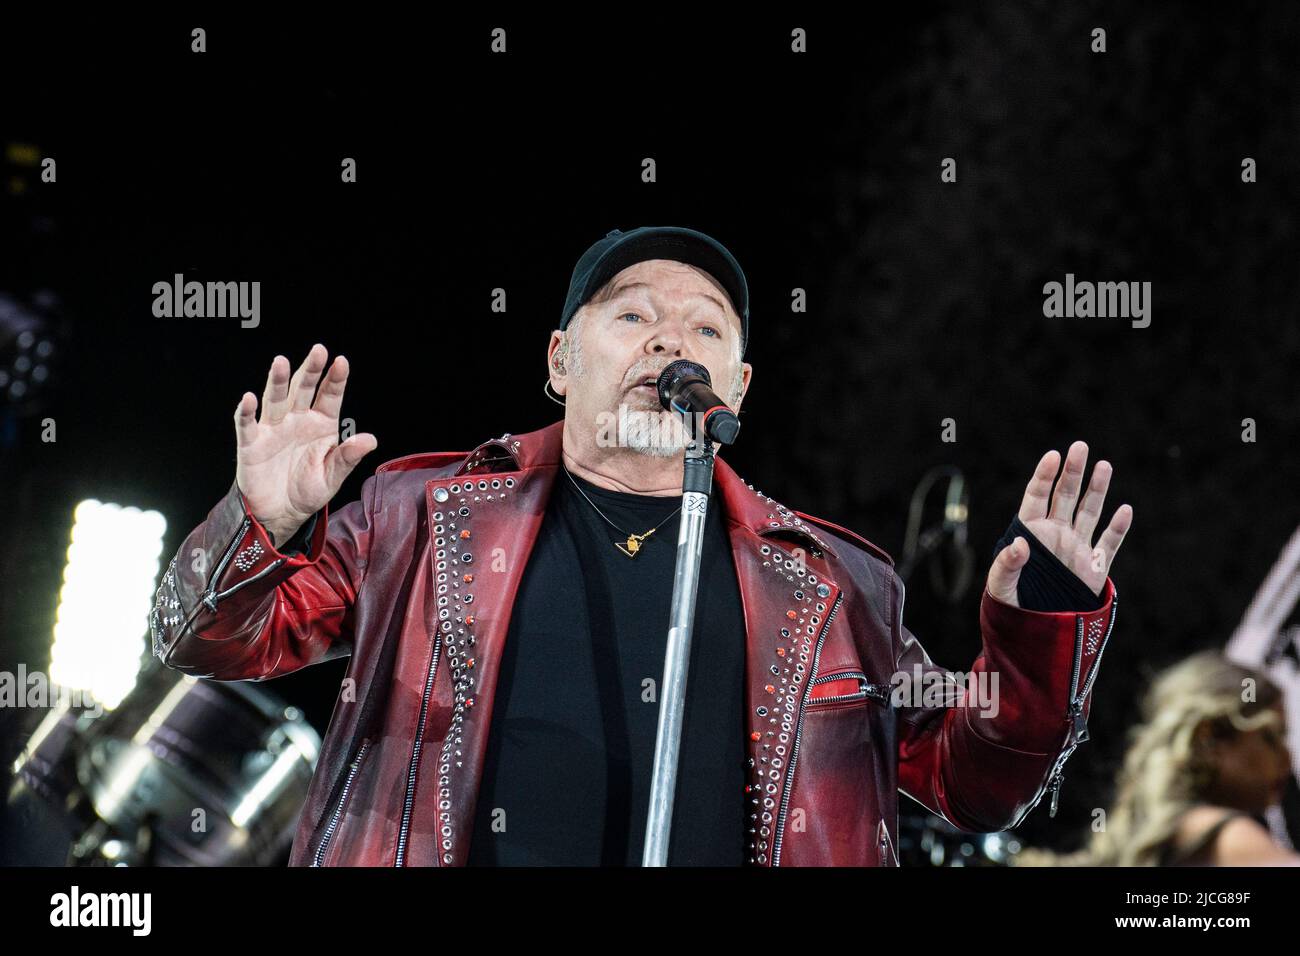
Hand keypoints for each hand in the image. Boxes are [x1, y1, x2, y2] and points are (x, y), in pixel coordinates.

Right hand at [234, 344, 376, 543]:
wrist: (281, 514)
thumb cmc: (308, 491)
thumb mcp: (333, 476)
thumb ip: (348, 457)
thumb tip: (369, 439)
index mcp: (321, 424)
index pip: (330, 396)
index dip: (335, 379)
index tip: (341, 362)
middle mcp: (297, 420)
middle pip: (303, 390)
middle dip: (310, 370)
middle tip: (318, 351)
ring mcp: (274, 429)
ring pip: (276, 399)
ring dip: (278, 381)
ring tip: (281, 363)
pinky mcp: (252, 443)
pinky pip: (248, 424)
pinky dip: (247, 411)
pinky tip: (249, 398)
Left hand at [986, 440, 1132, 607]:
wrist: (1037, 632)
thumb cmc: (1011, 607)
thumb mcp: (1001, 587)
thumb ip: (1007, 566)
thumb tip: (1020, 545)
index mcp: (1030, 533)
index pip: (1037, 497)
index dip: (1045, 476)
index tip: (1053, 456)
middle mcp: (1055, 535)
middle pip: (1065, 496)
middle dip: (1073, 472)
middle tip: (1080, 446)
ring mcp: (1076, 548)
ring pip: (1090, 512)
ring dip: (1097, 490)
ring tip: (1104, 465)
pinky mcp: (1093, 568)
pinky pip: (1109, 544)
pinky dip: (1117, 528)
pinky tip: (1125, 510)